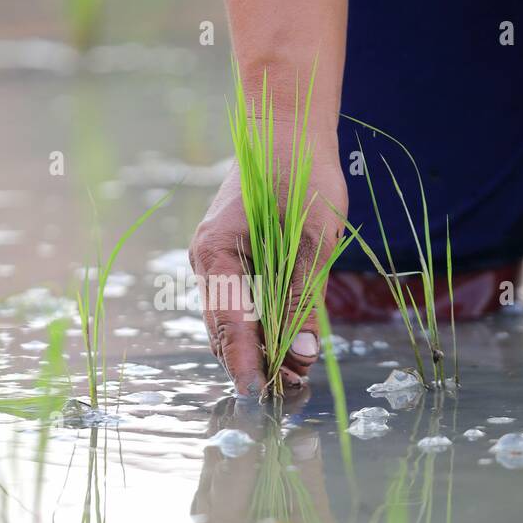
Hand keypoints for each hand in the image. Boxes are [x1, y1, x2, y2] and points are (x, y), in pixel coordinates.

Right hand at [189, 123, 348, 395]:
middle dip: (255, 365)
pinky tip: (288, 344)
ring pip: (233, 322)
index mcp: (216, 253)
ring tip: (294, 378)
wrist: (289, 125)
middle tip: (291, 394)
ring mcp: (217, 260)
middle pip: (225, 330)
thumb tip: (302, 354)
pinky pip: (243, 304)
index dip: (245, 364)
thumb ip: (304, 297)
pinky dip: (263, 328)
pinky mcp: (234, 258)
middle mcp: (208, 261)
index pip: (228, 324)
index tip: (260, 397)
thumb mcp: (314, 238)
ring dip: (260, 351)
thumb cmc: (302, 171)